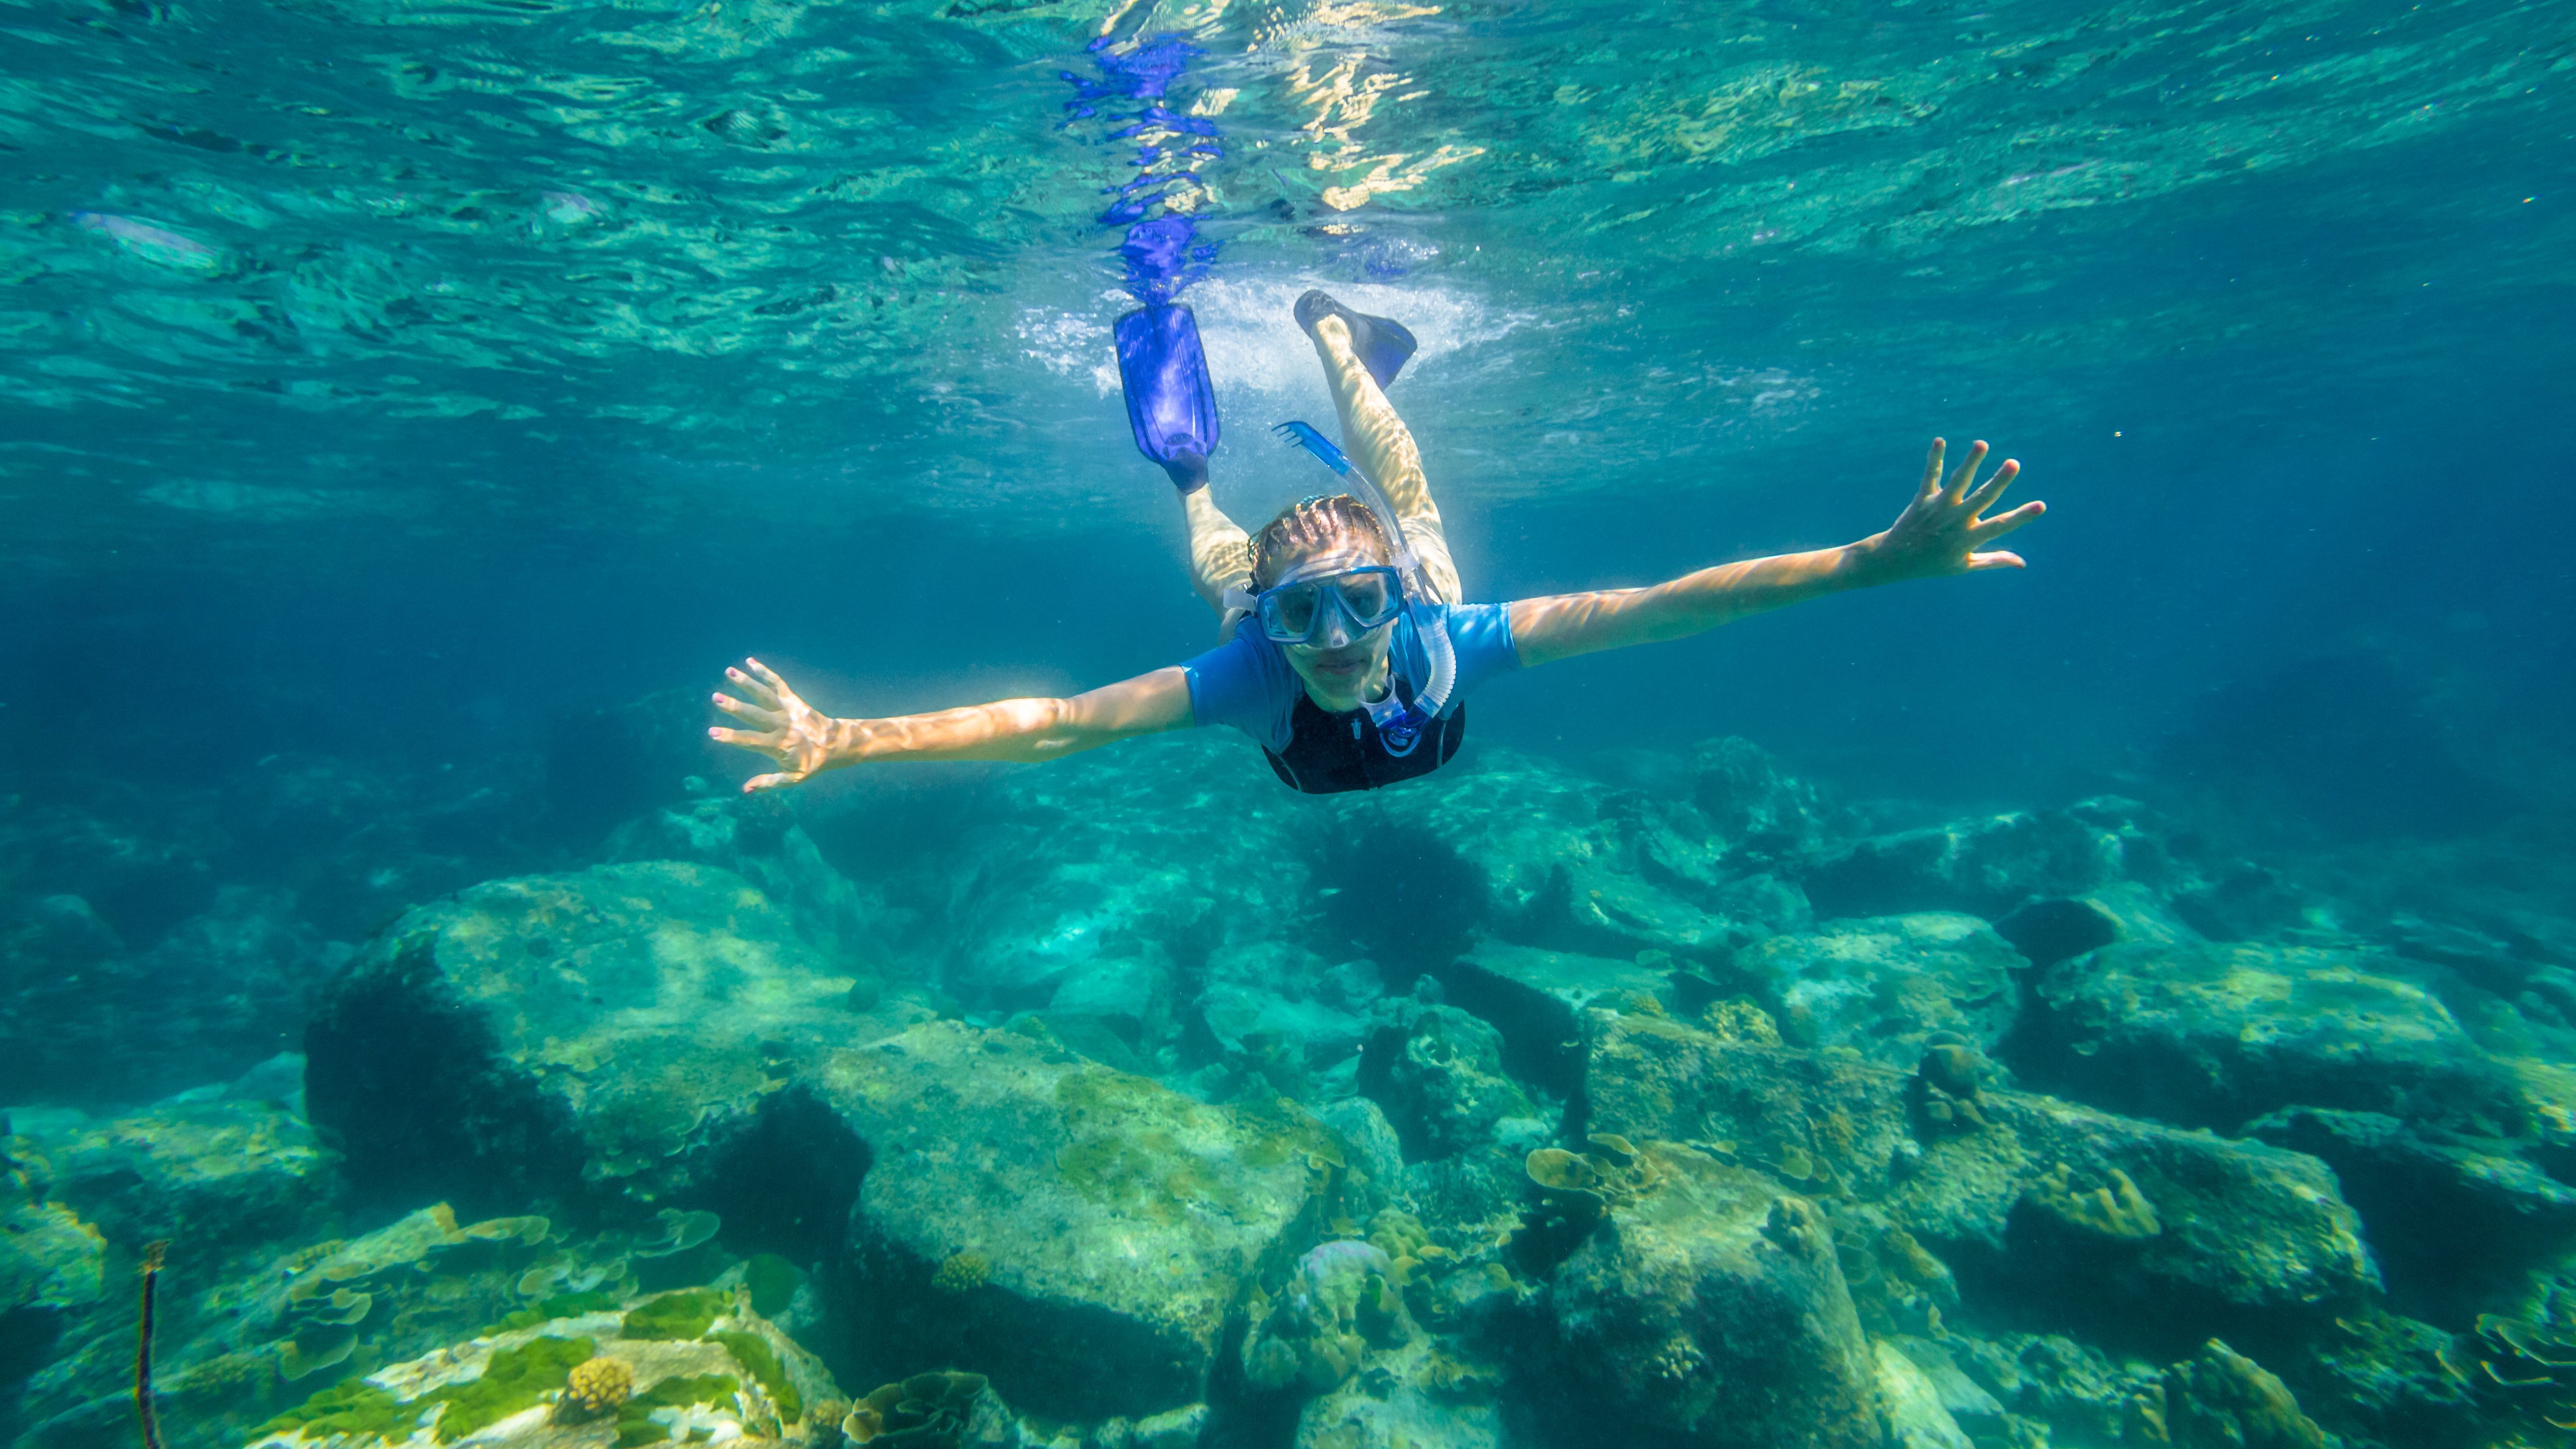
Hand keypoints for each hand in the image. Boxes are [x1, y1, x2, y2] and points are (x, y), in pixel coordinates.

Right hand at [709, 658, 842, 791]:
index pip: (749, 740)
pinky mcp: (792, 699)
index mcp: (778, 744)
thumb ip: (769, 783)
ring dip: (745, 683)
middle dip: (734, 706)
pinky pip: (777, 683)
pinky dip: (764, 672)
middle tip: (716, 698)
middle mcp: (781, 724)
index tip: (713, 733)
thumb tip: (745, 790)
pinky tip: (749, 662)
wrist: (835, 744)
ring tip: (728, 672)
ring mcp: (786, 709)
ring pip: (763, 694)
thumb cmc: (811, 763)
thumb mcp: (793, 778)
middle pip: (754, 714)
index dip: (731, 737)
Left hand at [1853, 439, 2045, 584]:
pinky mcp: (1922, 499)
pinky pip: (1930, 476)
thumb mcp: (1964, 566)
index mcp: (1968, 539)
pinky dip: (1934, 459)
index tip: (2041, 506)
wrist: (1895, 559)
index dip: (2021, 517)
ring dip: (1969, 462)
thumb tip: (2022, 563)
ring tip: (1981, 444)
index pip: (2000, 526)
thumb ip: (1994, 560)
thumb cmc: (1934, 563)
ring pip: (1957, 482)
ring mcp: (1938, 508)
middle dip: (1999, 480)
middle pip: (1981, 498)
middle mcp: (1955, 521)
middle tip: (2014, 463)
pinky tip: (1939, 441)